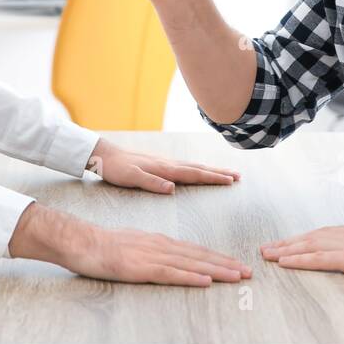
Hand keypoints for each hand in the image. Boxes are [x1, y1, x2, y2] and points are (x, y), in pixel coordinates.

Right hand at [9, 202, 251, 286]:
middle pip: (200, 256)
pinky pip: (171, 273)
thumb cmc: (104, 245)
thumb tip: (170, 259)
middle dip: (226, 264)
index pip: (195, 251)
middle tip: (248, 272)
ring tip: (237, 276)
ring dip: (217, 270)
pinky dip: (191, 277)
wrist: (82, 241)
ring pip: (192, 264)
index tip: (237, 264)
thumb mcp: (134, 244)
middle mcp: (161, 246)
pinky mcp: (142, 267)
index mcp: (160, 241)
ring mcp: (152, 256)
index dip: (218, 258)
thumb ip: (153, 251)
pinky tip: (206, 281)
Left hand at [86, 138, 239, 192]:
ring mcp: (165, 163)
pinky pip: (185, 167)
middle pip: (198, 168)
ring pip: (193, 167)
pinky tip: (199, 172)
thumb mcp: (131, 178)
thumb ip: (152, 183)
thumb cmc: (117, 169)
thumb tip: (172, 188)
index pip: (193, 174)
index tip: (230, 180)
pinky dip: (197, 170)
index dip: (213, 178)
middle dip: (219, 172)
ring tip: (226, 173)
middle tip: (238, 176)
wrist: (105, 155)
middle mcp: (168, 164)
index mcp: (164, 169)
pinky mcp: (160, 164)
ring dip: (211, 170)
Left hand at [259, 224, 343, 280]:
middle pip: (311, 237)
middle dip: (288, 243)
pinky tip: (285, 262)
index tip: (287, 242)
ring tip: (268, 254)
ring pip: (309, 245)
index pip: (324, 234)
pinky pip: (320, 258)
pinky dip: (299, 259)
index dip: (303, 238)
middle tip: (267, 248)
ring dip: (286, 249)